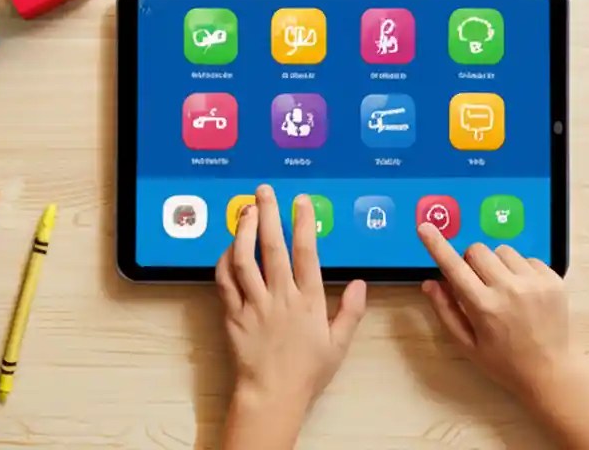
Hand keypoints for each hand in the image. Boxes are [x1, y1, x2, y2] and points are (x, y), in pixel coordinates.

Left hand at [217, 186, 365, 448]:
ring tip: (246, 210)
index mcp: (309, 301)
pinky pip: (225, 281)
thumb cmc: (307, 372)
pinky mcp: (233, 315)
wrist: (272, 396)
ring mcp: (254, 305)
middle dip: (268, 215)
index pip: (306, 253)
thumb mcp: (339, 344)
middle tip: (265, 192)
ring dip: (244, 231)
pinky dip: (225, 260)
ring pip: (245, 259)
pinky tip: (229, 246)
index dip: (303, 224)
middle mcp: (280, 297)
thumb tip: (362, 283)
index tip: (301, 201)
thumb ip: (351, 311)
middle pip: (273, 247)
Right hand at [418, 224, 572, 403]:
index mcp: (484, 307)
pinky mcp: (553, 279)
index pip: (454, 266)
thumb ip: (446, 311)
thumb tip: (429, 282)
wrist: (550, 371)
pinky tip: (523, 292)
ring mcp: (534, 282)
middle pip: (478, 249)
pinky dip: (520, 269)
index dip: (436, 245)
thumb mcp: (467, 344)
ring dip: (497, 264)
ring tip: (504, 289)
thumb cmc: (503, 361)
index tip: (425, 228)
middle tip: (477, 283)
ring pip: (503, 250)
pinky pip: (527, 258)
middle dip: (471, 261)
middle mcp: (509, 289)